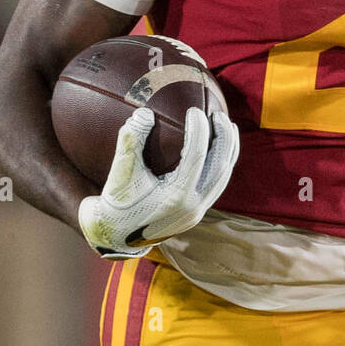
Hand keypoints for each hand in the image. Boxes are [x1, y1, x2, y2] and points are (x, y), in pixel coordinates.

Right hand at [78, 104, 239, 258]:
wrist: (116, 234)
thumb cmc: (117, 201)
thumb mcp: (120, 170)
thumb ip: (130, 140)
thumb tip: (145, 112)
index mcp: (176, 196)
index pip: (197, 156)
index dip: (199, 129)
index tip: (194, 110)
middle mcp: (193, 206)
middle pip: (220, 166)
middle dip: (224, 137)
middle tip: (219, 114)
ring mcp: (198, 212)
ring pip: (223, 177)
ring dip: (228, 150)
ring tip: (227, 126)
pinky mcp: (197, 213)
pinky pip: (216, 185)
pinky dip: (220, 164)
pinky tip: (217, 147)